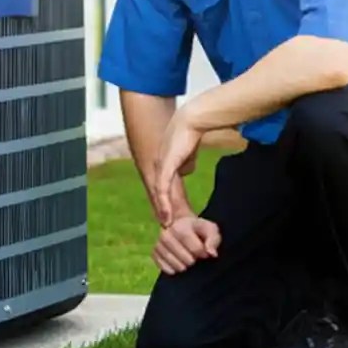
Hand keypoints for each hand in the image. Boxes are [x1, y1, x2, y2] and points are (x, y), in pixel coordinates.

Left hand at [153, 111, 204, 225]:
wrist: (190, 121)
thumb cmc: (190, 134)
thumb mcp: (186, 153)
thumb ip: (184, 162)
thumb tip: (186, 170)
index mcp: (163, 164)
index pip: (162, 187)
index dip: (164, 201)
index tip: (168, 215)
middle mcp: (158, 166)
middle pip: (157, 192)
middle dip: (161, 209)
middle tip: (165, 225)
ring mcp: (160, 166)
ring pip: (159, 194)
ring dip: (162, 210)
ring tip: (166, 225)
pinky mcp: (165, 166)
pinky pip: (162, 189)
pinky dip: (164, 204)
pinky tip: (167, 216)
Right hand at [153, 216, 220, 274]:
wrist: (182, 227)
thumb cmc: (198, 231)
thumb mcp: (210, 230)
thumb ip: (213, 239)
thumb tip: (211, 253)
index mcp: (182, 226)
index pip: (195, 248)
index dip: (203, 254)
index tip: (204, 253)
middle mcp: (167, 233)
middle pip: (183, 257)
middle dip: (191, 261)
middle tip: (194, 259)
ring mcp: (159, 243)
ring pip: (171, 261)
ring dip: (181, 266)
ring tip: (186, 264)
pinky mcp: (154, 251)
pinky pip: (160, 264)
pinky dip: (169, 268)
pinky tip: (176, 267)